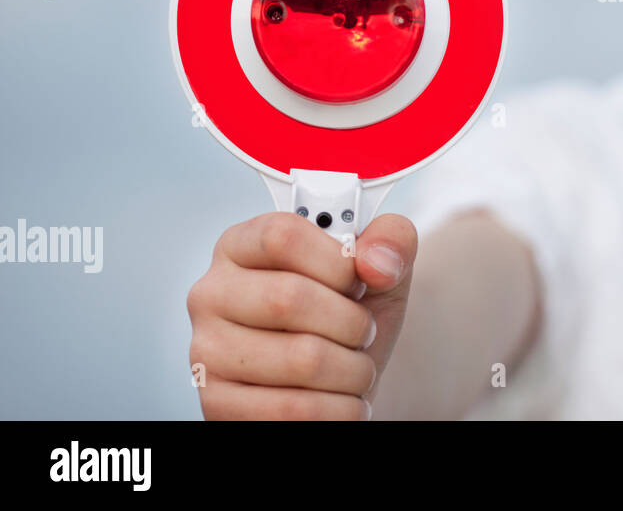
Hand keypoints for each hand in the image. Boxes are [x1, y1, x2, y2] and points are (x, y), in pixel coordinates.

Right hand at [186, 211, 417, 419]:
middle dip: (352, 322)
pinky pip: (293, 410)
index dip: (335, 261)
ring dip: (353, 370)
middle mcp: (213, 293)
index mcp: (242, 246)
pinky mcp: (216, 403)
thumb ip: (390, 239)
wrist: (334, 381)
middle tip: (364, 331)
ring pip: (301, 359)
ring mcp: (207, 350)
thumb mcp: (377, 268)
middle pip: (289, 298)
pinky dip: (339, 408)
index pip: (281, 236)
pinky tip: (342, 399)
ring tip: (355, 368)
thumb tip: (376, 262)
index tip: (359, 281)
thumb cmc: (345, 317)